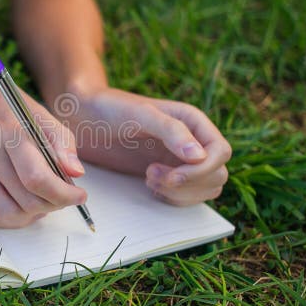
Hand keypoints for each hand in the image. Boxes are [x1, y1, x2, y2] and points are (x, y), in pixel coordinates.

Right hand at [0, 56, 86, 227]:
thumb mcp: (35, 110)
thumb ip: (61, 142)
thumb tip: (76, 174)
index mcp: (8, 131)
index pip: (37, 178)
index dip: (64, 194)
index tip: (80, 195)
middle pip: (26, 201)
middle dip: (53, 205)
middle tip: (62, 197)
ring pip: (7, 214)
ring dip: (32, 216)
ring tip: (42, 202)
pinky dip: (9, 218)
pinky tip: (20, 205)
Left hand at [57, 87, 230, 204]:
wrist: (85, 117)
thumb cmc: (112, 108)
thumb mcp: (141, 115)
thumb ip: (171, 131)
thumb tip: (199, 155)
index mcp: (193, 121)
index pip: (220, 153)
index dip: (202, 170)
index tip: (174, 176)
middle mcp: (193, 140)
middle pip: (216, 174)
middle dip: (188, 183)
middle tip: (152, 175)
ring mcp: (180, 159)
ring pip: (204, 188)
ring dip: (180, 192)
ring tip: (150, 178)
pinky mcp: (167, 174)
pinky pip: (186, 195)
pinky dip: (172, 198)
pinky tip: (149, 185)